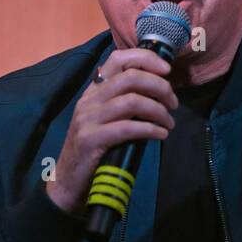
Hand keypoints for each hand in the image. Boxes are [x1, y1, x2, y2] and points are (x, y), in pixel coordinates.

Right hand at [48, 48, 177, 213]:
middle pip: (131, 77)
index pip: (118, 59)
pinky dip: (150, 129)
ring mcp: (89, 119)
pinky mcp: (92, 139)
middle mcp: (90, 99)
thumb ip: (123, 104)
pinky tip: (160, 134)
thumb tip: (158, 94)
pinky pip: (128, 128)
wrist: (67, 181)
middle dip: (160, 87)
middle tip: (173, 104)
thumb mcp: (105, 120)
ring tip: (169, 123)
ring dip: (158, 110)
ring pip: (132, 101)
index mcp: (94, 90)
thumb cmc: (92, 150)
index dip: (146, 59)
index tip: (166, 70)